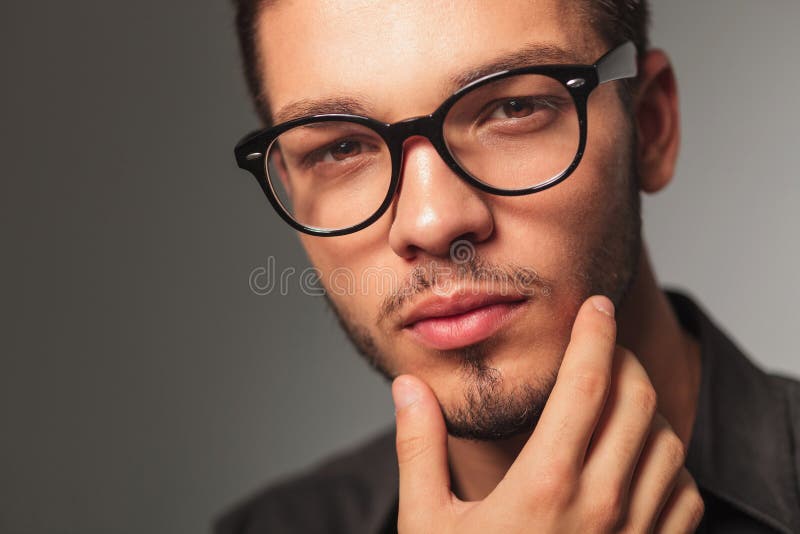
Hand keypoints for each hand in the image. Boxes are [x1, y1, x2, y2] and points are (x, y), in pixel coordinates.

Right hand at [392, 295, 703, 532]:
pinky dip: (669, 462)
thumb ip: (419, 448)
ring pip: (668, 442)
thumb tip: (408, 387)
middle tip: (601, 346)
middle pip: (638, 400)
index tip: (593, 306)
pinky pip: (685, 493)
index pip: (588, 383)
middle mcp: (600, 504)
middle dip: (624, 359)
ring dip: (646, 409)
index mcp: (544, 484)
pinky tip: (637, 460)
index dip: (594, 333)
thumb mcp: (428, 523)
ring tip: (616, 398)